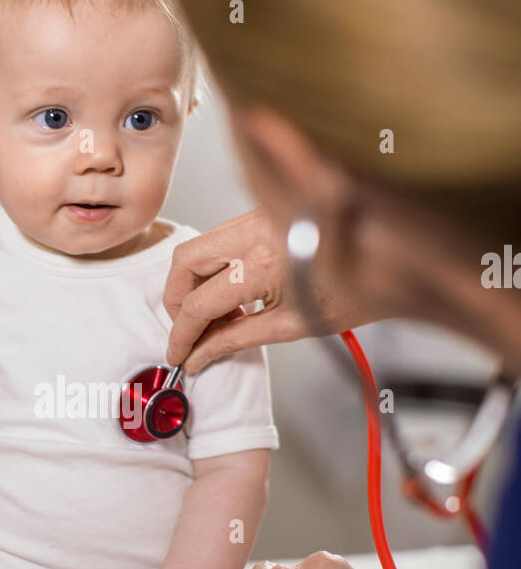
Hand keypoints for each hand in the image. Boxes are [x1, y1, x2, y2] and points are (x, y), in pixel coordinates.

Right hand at [163, 207, 376, 373]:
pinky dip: (213, 268)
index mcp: (263, 264)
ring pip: (197, 245)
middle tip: (187, 332)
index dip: (181, 335)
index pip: (198, 303)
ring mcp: (256, 216)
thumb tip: (200, 355)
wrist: (393, 261)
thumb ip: (237, 339)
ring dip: (192, 283)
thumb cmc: (356, 292)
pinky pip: (219, 239)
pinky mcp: (262, 213)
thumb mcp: (292, 326)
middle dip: (175, 301)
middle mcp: (255, 231)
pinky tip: (233, 297)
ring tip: (214, 318)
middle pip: (184, 262)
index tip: (178, 355)